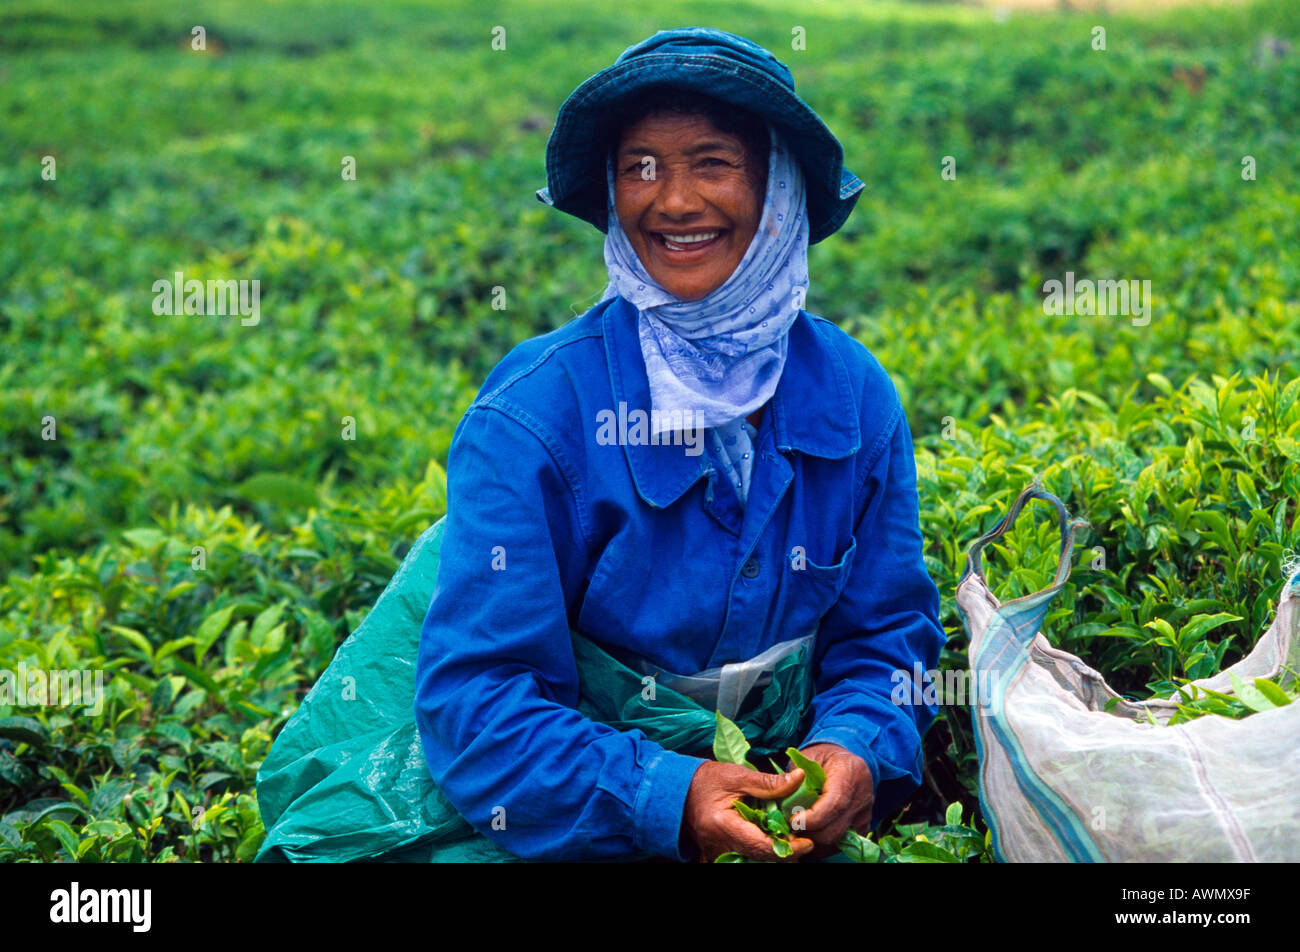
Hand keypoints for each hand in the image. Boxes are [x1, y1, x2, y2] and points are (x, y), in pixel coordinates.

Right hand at [682, 761, 813, 861]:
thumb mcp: (738, 776)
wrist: (677, 789)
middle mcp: (719, 845)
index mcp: (724, 826)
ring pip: (752, 862)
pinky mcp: (715, 854)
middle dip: (784, 852)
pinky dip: (758, 853)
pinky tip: (767, 842)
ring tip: (786, 838)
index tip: (807, 842)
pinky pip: (741, 860)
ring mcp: (716, 853)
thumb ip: (769, 783)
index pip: (762, 846)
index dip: (788, 848)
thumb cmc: (706, 779)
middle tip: (800, 838)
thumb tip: (799, 779)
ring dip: (771, 853)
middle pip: (759, 859)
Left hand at [787, 743, 873, 857]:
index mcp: (849, 772)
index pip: (834, 804)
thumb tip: (783, 802)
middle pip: (836, 828)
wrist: (844, 760)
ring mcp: (865, 812)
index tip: (792, 820)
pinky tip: (811, 835)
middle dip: (809, 834)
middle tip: (790, 829)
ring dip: (815, 842)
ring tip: (798, 832)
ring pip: (838, 840)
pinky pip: (842, 843)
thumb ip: (797, 778)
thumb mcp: (807, 757)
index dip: (812, 818)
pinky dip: (824, 845)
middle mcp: (862, 794)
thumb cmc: (822, 757)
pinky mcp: (863, 825)